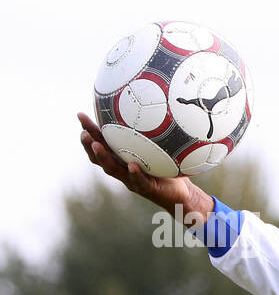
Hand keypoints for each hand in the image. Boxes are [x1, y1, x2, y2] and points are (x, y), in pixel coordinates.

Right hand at [77, 112, 213, 222]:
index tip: (80, 115)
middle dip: (88, 144)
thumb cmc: (169, 167)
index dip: (89, 130)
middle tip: (83, 132)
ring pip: (112, 169)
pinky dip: (134, 173)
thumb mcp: (160, 146)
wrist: (182, 192)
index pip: (100, 142)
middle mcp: (122, 168)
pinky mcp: (146, 189)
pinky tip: (132, 166)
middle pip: (98, 157)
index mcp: (121, 157)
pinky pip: (139, 180)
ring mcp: (131, 180)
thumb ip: (153, 130)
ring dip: (103, 157)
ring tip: (97, 146)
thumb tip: (153, 102)